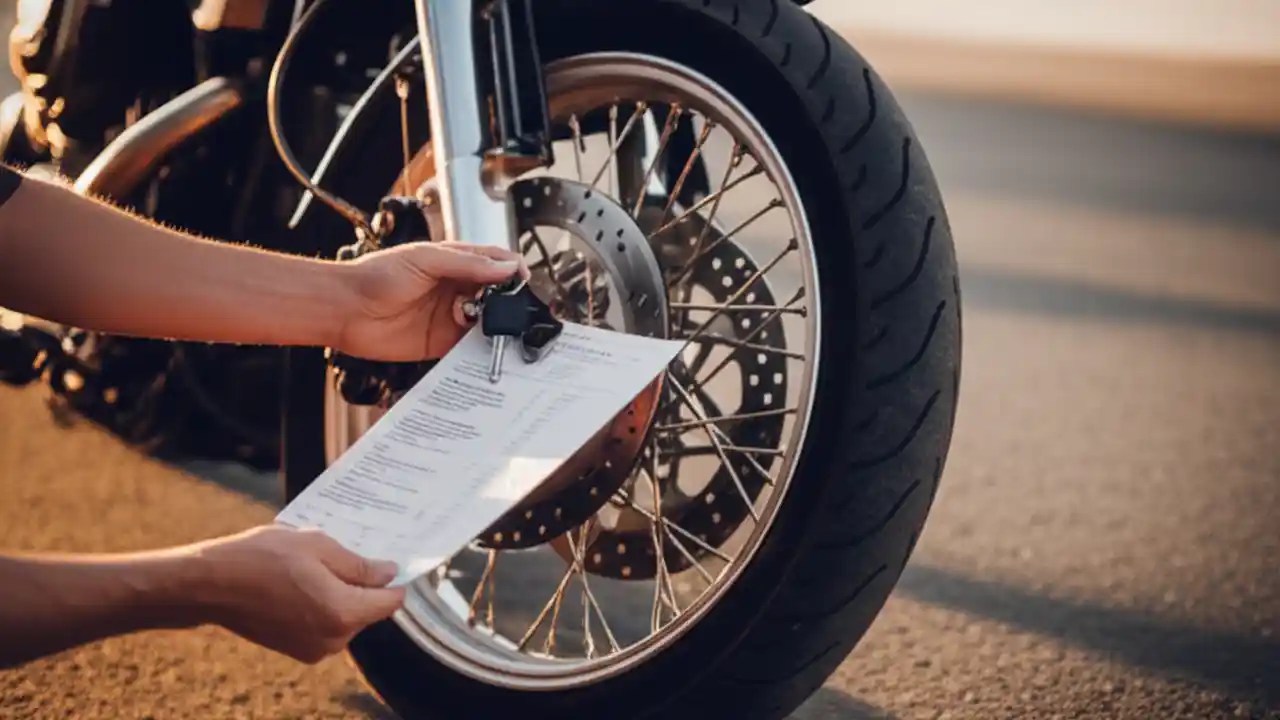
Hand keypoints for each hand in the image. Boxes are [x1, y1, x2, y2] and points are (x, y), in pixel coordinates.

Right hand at [193, 525, 404, 663]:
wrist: (209, 586)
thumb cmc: (261, 558)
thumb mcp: (317, 546)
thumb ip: (359, 564)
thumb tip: (388, 573)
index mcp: (343, 613)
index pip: (391, 601)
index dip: (394, 579)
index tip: (392, 558)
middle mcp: (333, 639)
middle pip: (369, 610)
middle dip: (363, 583)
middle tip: (345, 552)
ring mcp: (314, 649)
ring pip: (347, 617)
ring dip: (340, 592)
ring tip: (315, 565)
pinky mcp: (297, 649)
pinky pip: (326, 624)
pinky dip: (322, 604)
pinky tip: (301, 580)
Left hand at [337, 241, 525, 361]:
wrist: (345, 309)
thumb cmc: (376, 276)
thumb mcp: (426, 260)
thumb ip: (468, 264)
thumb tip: (506, 266)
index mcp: (455, 264)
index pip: (495, 264)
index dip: (514, 271)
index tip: (524, 282)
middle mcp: (456, 290)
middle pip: (497, 296)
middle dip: (511, 304)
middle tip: (519, 312)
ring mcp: (450, 318)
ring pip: (487, 324)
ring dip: (498, 329)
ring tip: (504, 332)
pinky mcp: (441, 344)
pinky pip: (469, 350)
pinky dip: (481, 352)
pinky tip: (487, 351)